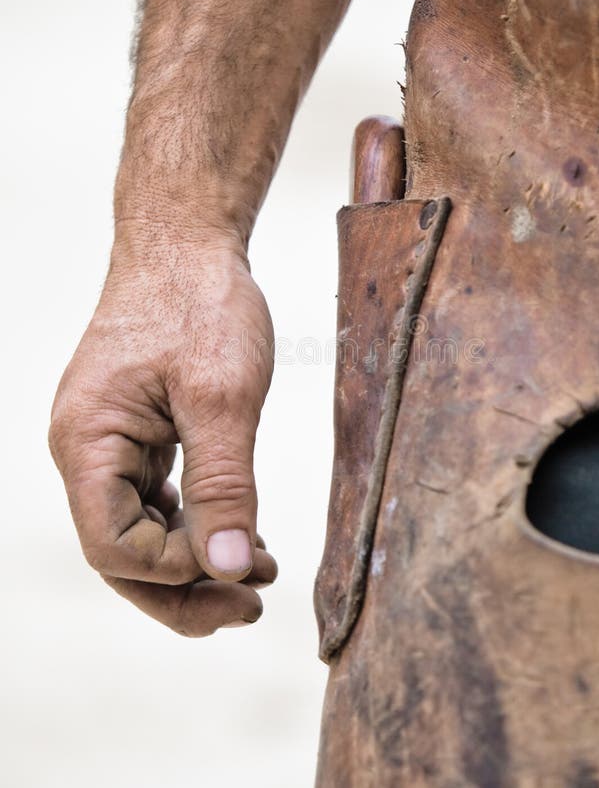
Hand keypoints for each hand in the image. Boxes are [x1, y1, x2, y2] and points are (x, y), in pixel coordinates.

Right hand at [49, 228, 276, 635]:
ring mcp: (110, 442)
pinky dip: (197, 524)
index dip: (176, 572)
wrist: (187, 242)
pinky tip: (242, 536)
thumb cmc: (199, 302)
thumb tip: (227, 571)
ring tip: (259, 576)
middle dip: (185, 588)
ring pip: (142, 531)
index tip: (240, 566)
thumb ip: (224, 486)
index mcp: (87, 442)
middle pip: (123, 552)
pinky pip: (157, 499)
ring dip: (197, 561)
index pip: (115, 547)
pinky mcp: (138, 433)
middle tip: (252, 608)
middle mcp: (86, 449)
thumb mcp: (222, 396)